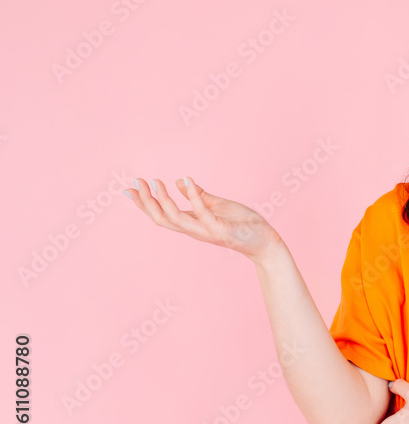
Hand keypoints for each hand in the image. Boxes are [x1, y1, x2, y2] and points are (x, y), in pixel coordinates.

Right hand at [125, 176, 282, 262]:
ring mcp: (206, 231)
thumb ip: (199, 196)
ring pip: (176, 219)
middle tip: (135, 183)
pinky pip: (203, 213)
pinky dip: (193, 197)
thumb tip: (179, 182)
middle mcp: (194, 230)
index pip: (162, 215)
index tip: (128, 188)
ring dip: (164, 200)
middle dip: (146, 202)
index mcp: (192, 224)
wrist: (264, 241)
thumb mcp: (217, 206)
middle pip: (162, 218)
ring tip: (156, 182)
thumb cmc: (242, 224)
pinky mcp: (220, 229)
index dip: (144, 203)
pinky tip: (187, 181)